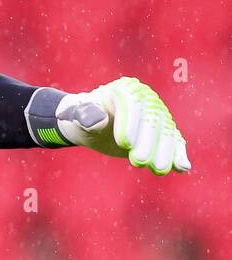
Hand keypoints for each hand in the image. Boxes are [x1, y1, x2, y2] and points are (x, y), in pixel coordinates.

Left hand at [55, 76, 190, 175]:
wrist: (90, 124)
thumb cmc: (81, 115)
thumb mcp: (76, 114)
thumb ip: (84, 114)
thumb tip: (97, 120)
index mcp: (126, 89)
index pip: (132, 105)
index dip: (130, 123)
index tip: (124, 143)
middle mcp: (146, 99)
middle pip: (152, 120)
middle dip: (147, 141)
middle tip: (138, 161)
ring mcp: (157, 116)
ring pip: (166, 132)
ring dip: (165, 152)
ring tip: (158, 170)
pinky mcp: (163, 131)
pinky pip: (174, 141)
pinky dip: (178, 154)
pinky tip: (182, 167)